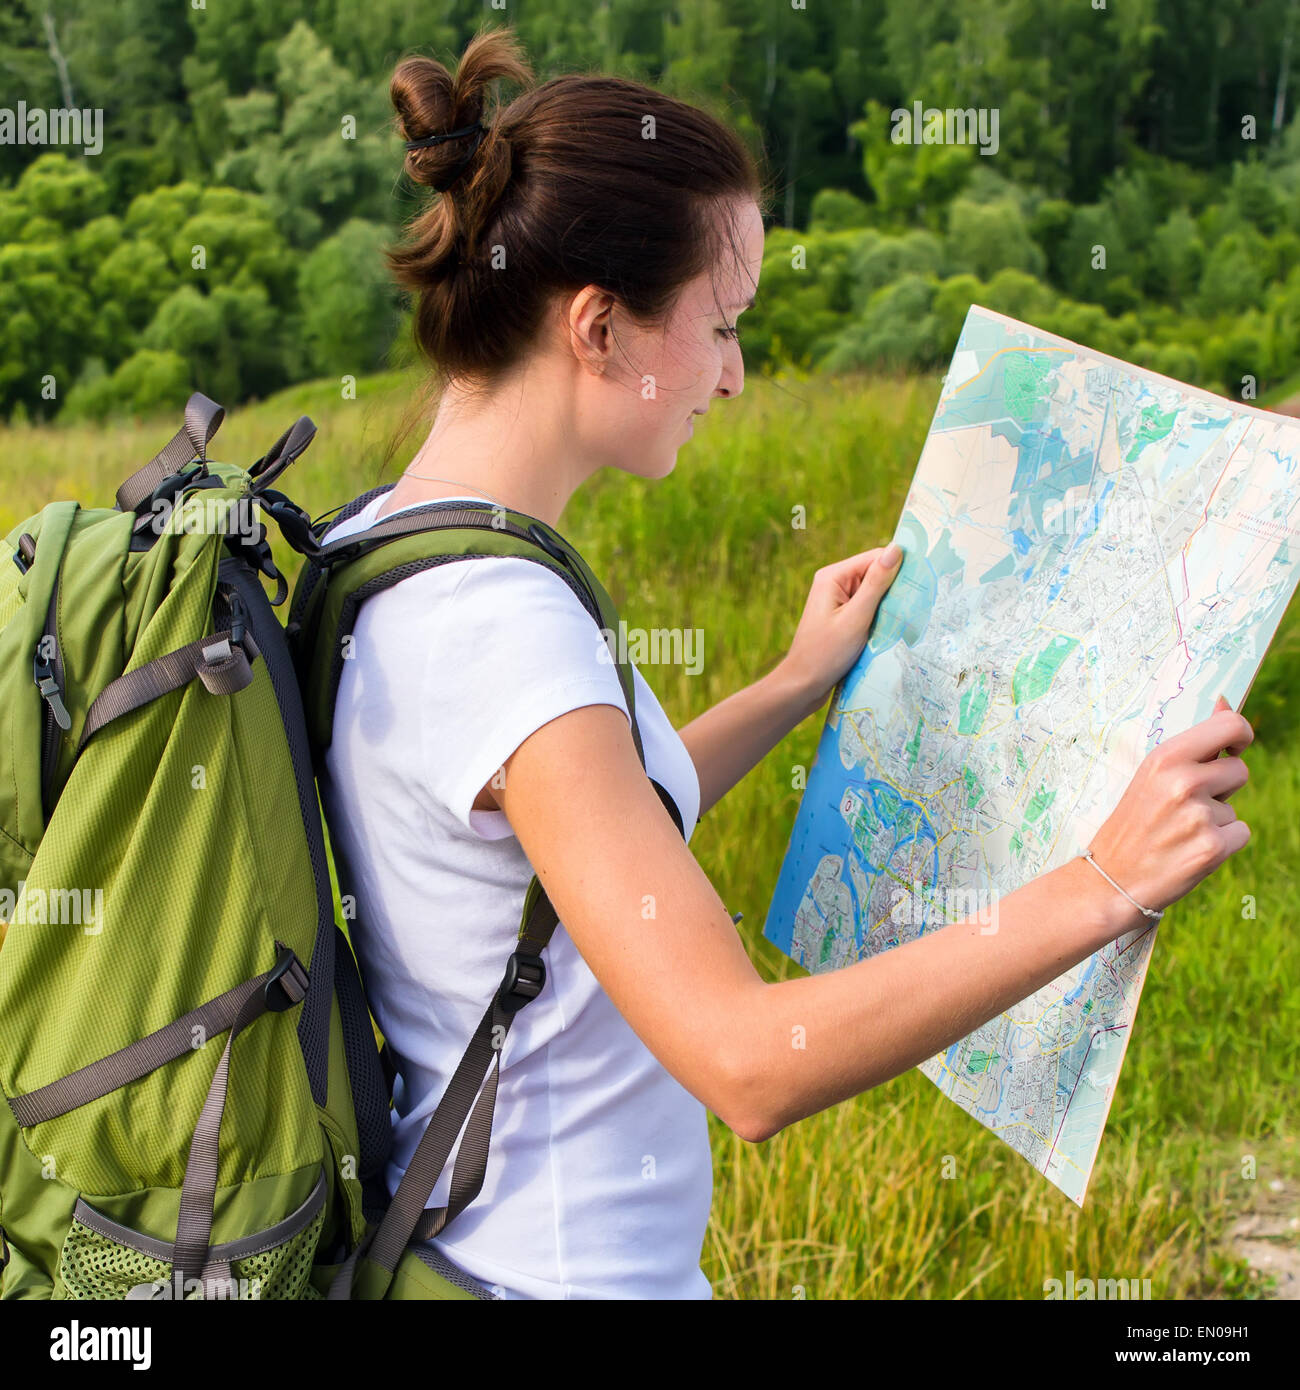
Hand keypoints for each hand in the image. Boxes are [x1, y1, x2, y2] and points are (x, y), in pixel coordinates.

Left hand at [778, 542, 903, 711]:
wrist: (802, 686)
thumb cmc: (826, 653)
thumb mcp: (856, 618)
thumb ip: (876, 584)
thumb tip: (895, 549)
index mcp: (833, 577)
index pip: (875, 558)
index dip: (899, 566)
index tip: (924, 579)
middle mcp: (834, 584)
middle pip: (876, 575)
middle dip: (896, 589)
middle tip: (918, 606)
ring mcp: (838, 602)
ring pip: (875, 595)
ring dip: (890, 606)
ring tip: (906, 620)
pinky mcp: (843, 619)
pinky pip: (869, 610)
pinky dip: (881, 618)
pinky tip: (892, 631)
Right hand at [1084, 694, 1253, 936]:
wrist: (1110, 879)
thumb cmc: (1132, 823)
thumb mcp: (1151, 776)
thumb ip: (1193, 745)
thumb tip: (1225, 702)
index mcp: (1165, 758)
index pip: (1229, 726)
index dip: (1241, 735)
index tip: (1233, 749)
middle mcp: (1183, 782)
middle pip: (1239, 770)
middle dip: (1223, 787)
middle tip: (1186, 805)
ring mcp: (1199, 816)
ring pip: (1235, 806)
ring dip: (1216, 819)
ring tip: (1179, 831)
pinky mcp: (1213, 848)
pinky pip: (1240, 833)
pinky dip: (1221, 843)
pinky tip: (1189, 849)